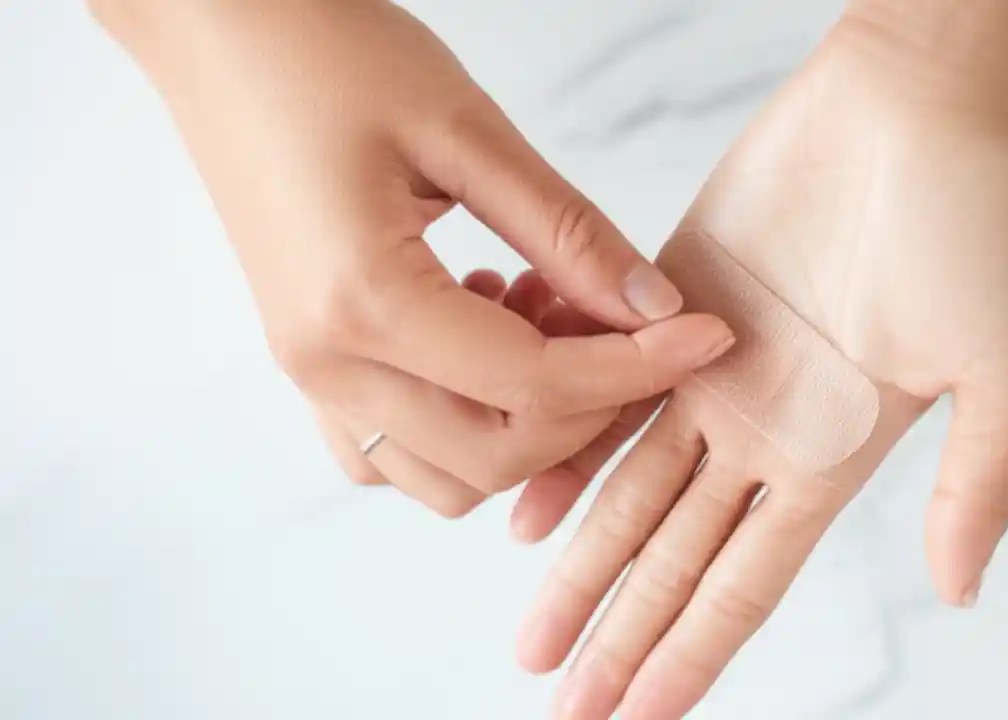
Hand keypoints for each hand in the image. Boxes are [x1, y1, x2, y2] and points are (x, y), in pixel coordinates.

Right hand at [92, 0, 733, 514]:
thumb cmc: (328, 53)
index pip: (532, 385)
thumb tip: (655, 310)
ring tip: (548, 312)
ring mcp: (309, 375)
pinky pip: (398, 449)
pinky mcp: (309, 362)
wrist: (221, 32)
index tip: (707, 335)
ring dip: (527, 420)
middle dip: (588, 407)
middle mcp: (327, 364)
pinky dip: (466, 419)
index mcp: (363, 303)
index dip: (637, 368)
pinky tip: (487, 326)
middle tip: (628, 322)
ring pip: (448, 474)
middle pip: (496, 456)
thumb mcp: (468, 132)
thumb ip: (570, 234)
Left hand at [514, 19, 1007, 718]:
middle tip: (567, 707)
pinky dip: (565, 454)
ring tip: (535, 641)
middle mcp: (761, 427)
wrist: (914, 106)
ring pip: (627, 491)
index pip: (747, 582)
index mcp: (832, 454)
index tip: (645, 714)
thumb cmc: (976, 226)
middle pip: (674, 558)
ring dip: (580, 566)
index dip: (693, 652)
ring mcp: (709, 370)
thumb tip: (962, 590)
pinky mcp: (667, 304)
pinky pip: (602, 394)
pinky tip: (523, 513)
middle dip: (622, 635)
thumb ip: (978, 483)